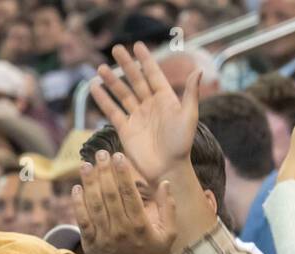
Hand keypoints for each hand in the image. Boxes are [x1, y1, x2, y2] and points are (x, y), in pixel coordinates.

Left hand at [74, 150, 175, 253]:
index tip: (118, 157)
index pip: (130, 194)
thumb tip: (164, 182)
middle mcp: (121, 230)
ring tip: (86, 165)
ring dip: (89, 184)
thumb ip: (168, 207)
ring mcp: (104, 237)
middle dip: (104, 172)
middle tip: (100, 153)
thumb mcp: (169, 233)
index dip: (122, 173)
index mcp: (140, 225)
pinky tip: (76, 188)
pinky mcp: (91, 244)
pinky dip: (78, 205)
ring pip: (95, 206)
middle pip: (110, 196)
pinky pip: (83, 221)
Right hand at [90, 42, 200, 183]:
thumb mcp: (189, 116)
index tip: (137, 45)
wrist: (167, 168)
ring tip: (101, 67)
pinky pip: (112, 111)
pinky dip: (103, 100)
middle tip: (116, 49)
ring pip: (122, 94)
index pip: (153, 74)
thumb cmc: (181, 144)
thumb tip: (199, 70)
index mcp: (166, 99)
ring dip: (112, 80)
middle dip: (125, 64)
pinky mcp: (125, 129)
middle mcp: (149, 105)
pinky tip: (95, 88)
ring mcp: (136, 116)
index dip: (146, 60)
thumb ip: (191, 94)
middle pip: (135, 80)